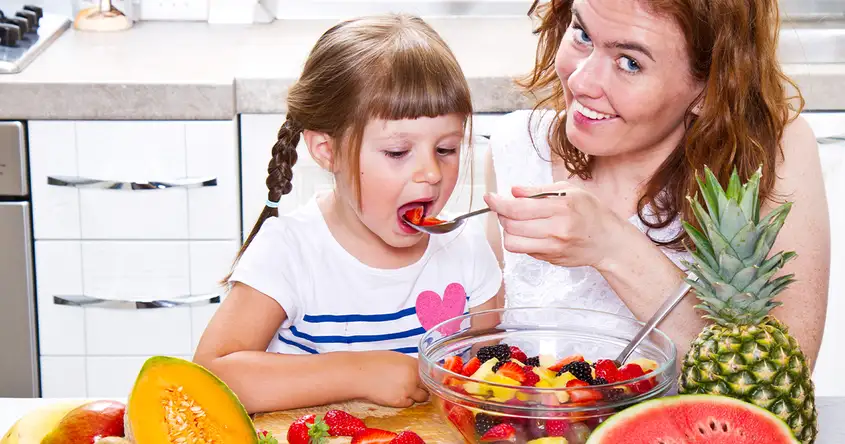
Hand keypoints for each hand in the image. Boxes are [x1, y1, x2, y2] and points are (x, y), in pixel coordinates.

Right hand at [357, 351, 428, 407]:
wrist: (359, 374)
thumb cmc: (374, 363)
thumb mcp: (396, 358)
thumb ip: (410, 365)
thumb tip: (419, 371)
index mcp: (413, 364)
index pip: (430, 374)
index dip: (428, 378)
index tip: (427, 380)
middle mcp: (413, 377)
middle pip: (428, 387)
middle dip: (424, 388)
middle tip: (415, 387)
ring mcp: (407, 390)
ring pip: (421, 397)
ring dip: (415, 395)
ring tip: (402, 390)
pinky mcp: (399, 401)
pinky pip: (408, 403)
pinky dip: (404, 401)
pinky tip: (394, 394)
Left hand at [483, 182, 629, 268]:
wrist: (608, 241)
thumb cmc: (591, 212)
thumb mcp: (570, 191)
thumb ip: (538, 190)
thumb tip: (514, 191)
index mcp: (562, 207)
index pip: (518, 207)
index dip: (498, 202)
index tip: (489, 197)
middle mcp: (557, 229)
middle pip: (511, 225)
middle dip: (501, 214)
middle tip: (506, 207)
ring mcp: (553, 247)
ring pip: (512, 242)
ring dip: (508, 230)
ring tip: (517, 221)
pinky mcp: (550, 259)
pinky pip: (524, 250)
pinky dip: (520, 240)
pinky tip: (531, 232)